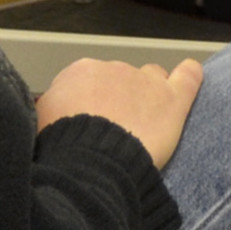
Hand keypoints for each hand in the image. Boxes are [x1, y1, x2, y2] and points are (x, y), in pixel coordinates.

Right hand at [36, 56, 202, 167]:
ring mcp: (144, 81)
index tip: (93, 124)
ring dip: (151, 95)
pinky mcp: (172, 98)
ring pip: (153, 79)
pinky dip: (190, 75)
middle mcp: (113, 69)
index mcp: (79, 73)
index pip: (91, 82)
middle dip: (121, 101)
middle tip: (117, 132)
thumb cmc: (62, 147)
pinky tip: (191, 75)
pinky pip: (189, 75)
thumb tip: (54, 116)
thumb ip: (52, 113)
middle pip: (122, 81)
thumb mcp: (39, 125)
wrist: (89, 159)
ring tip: (148, 122)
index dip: (93, 103)